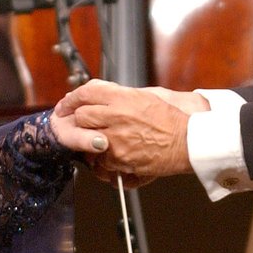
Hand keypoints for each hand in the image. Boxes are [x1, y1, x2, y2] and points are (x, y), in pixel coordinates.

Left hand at [53, 79, 193, 183]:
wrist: (186, 142)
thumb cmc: (170, 120)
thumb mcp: (146, 96)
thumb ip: (121, 94)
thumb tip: (101, 92)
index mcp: (123, 98)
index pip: (87, 93)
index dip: (72, 99)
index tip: (66, 104)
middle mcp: (117, 117)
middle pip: (82, 116)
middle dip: (79, 120)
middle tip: (81, 124)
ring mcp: (117, 140)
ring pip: (87, 141)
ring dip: (89, 142)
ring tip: (99, 142)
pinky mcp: (121, 159)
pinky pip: (100, 160)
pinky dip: (102, 160)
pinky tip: (110, 156)